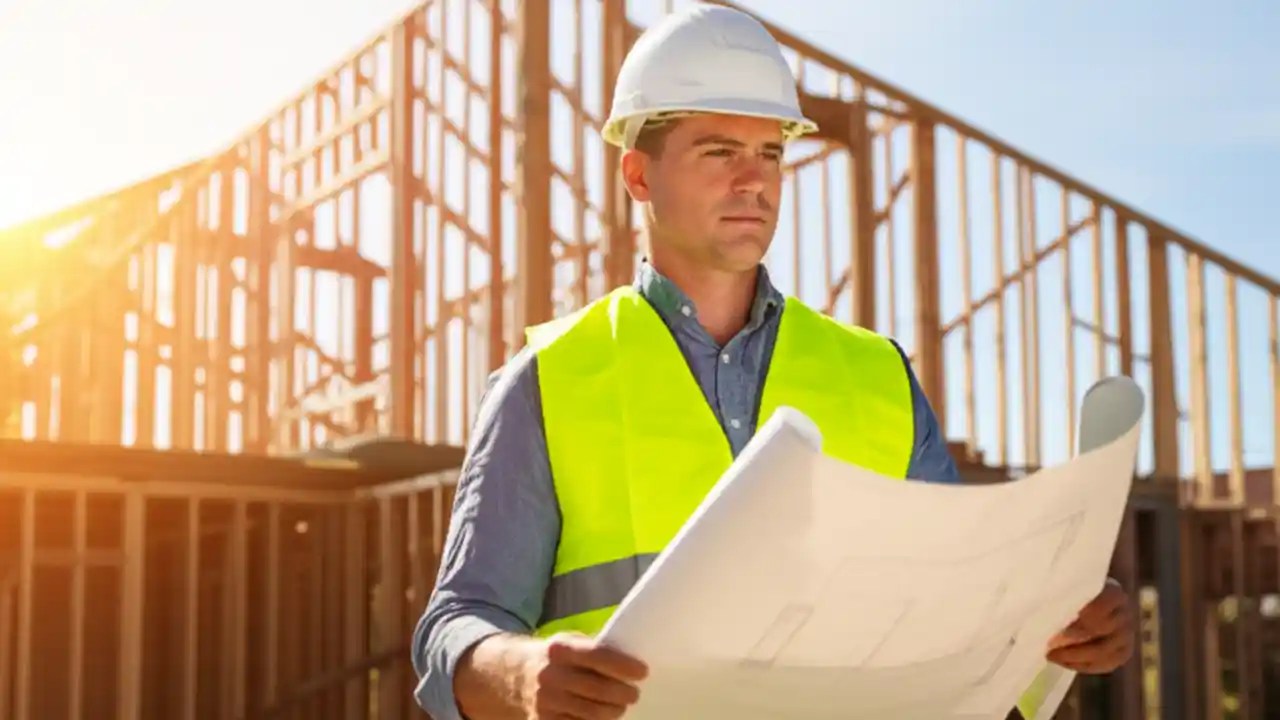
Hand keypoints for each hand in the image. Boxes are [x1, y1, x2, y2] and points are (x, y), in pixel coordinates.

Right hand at [518, 632, 648, 718]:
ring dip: (612, 711)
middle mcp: (551, 675)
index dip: (623, 666)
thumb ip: (594, 649)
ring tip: (620, 706)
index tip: (642, 672)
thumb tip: (632, 658)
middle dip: (623, 694)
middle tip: (634, 694)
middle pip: (598, 690)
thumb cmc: (556, 658)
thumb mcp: (570, 643)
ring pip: (591, 713)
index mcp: (560, 649)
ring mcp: (546, 701)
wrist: (516, 676)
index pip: (598, 656)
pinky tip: (602, 716)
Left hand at [1046, 578, 1133, 673]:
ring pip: (1105, 651)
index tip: (1061, 618)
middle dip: (1073, 637)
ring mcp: (1127, 635)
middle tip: (1049, 641)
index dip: (1087, 610)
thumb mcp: (1068, 588)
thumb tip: (1041, 602)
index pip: (1107, 601)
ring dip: (1074, 656)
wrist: (1089, 606)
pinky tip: (1062, 662)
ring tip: (1051, 655)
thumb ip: (1063, 595)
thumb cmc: (1072, 592)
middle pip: (1103, 629)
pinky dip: (1083, 665)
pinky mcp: (1123, 652)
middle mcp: (1124, 613)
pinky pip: (1106, 664)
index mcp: (1113, 592)